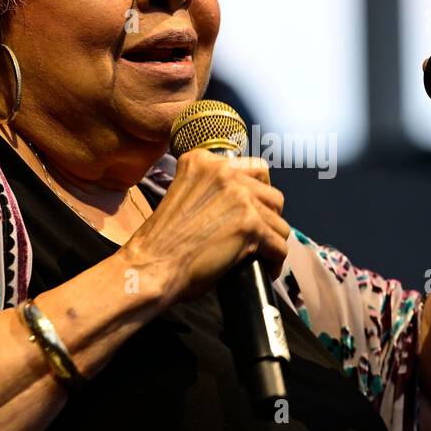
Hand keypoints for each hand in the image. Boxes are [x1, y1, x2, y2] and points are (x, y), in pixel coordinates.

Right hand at [123, 149, 290, 304]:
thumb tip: (244, 202)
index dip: (258, 193)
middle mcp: (224, 172)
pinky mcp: (250, 225)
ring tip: (262, 255)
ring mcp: (239, 197)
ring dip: (273, 240)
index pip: (255, 169)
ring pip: (279, 221)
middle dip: (269, 217)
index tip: (253, 211)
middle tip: (258, 235)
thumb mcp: (182, 194)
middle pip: (272, 194)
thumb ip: (210, 189)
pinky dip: (275, 261)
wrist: (151, 266)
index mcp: (204, 161)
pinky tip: (265, 269)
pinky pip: (279, 245)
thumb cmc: (162, 242)